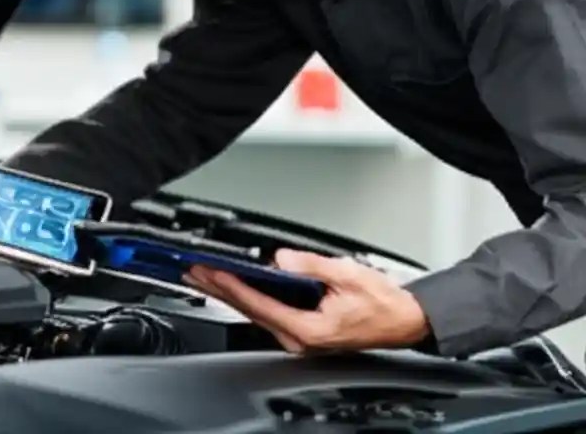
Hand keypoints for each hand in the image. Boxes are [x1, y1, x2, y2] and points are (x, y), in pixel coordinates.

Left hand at [182, 248, 430, 353]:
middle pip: (249, 311)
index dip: (232, 286)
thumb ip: (311, 265)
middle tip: (193, 271)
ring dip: (229, 293)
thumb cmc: (383, 303)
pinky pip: (266, 314)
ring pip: (255, 313)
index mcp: (309, 329)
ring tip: (204, 276)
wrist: (405, 320)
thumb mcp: (347, 274)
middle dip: (219, 289)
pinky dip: (247, 298)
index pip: (259, 305)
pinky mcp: (301, 332)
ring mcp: (299, 338)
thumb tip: (281, 258)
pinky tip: (233, 287)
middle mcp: (299, 339)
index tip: (211, 272)